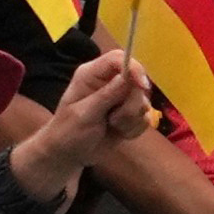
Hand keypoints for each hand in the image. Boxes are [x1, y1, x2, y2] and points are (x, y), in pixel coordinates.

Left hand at [11, 45, 157, 204]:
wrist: (69, 155)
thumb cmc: (68, 132)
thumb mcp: (84, 114)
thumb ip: (106, 95)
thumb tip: (127, 77)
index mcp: (92, 74)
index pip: (118, 59)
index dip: (134, 68)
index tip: (142, 87)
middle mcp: (109, 82)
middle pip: (137, 81)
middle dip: (131, 105)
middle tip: (114, 120)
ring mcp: (121, 98)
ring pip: (143, 102)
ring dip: (131, 120)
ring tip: (112, 127)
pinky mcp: (130, 115)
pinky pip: (145, 118)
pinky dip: (134, 129)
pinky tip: (119, 133)